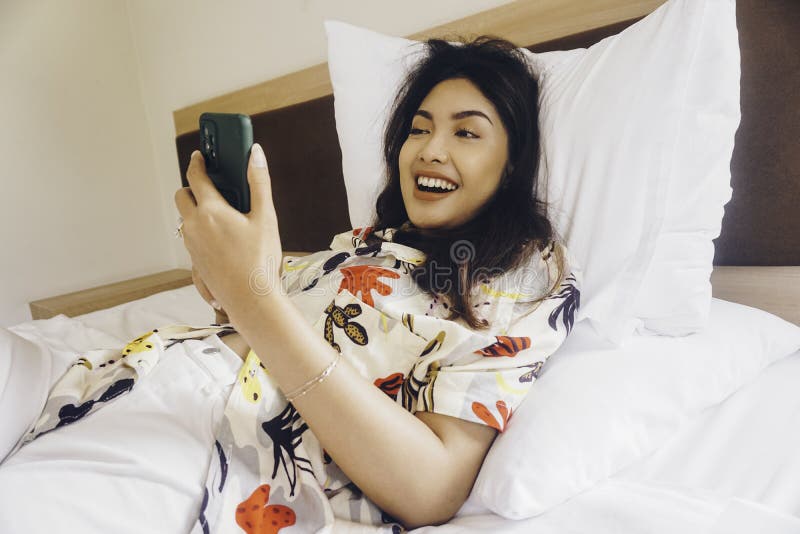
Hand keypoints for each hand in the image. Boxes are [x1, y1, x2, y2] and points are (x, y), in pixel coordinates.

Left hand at [174, 143, 282, 326]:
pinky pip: (191, 239)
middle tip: (211, 189)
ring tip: (221, 216)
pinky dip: (200, 232)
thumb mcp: (266, 217)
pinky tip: (222, 240)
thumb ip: (259, 183)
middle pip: (181, 197)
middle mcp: (194, 226)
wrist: (251, 300)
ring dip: (196, 211)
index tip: (199, 156)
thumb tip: (255, 154)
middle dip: (191, 188)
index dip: (197, 162)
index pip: (196, 177)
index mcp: (211, 211)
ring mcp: (191, 245)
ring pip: (185, 219)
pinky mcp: (194, 261)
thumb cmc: (260, 261)